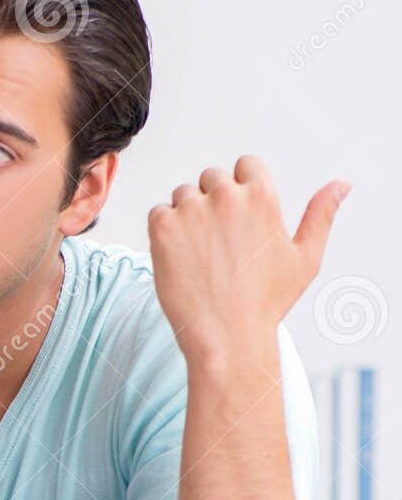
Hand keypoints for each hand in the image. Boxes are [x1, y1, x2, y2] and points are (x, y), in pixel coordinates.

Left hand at [146, 156, 348, 366]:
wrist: (227, 335)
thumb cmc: (267, 301)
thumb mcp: (305, 257)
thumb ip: (320, 214)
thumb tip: (341, 184)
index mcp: (262, 196)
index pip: (246, 164)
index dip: (242, 186)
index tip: (239, 214)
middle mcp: (225, 196)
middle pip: (211, 177)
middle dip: (213, 200)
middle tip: (219, 241)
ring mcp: (191, 211)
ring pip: (183, 194)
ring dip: (187, 214)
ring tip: (200, 253)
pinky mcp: (162, 228)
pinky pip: (158, 212)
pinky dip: (164, 229)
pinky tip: (180, 256)